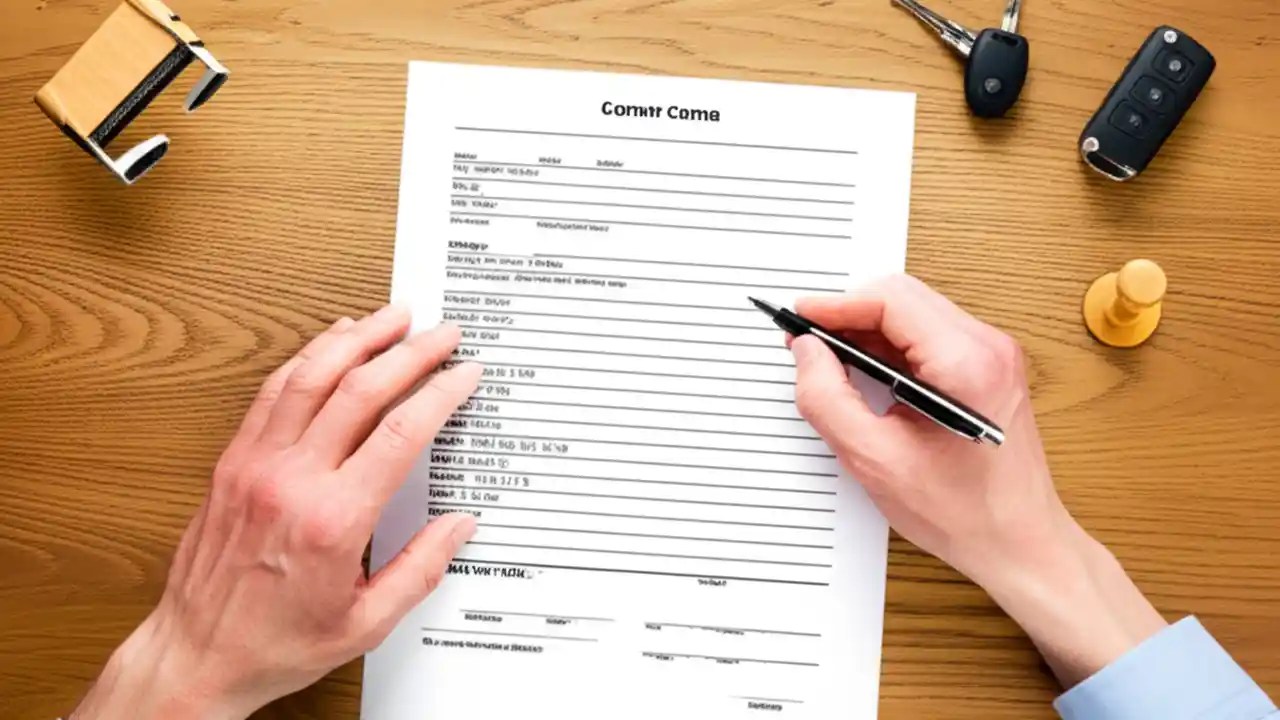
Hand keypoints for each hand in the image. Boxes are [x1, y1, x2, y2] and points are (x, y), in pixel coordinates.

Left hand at [71, 306, 481, 719]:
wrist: (195, 655)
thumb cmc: (274, 644)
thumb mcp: (366, 623)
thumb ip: (421, 570)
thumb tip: (459, 526)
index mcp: (333, 521)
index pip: (400, 433)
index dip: (440, 394)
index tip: (464, 375)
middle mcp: (292, 482)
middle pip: (361, 390)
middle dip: (410, 352)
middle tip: (442, 332)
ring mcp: (256, 465)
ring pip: (312, 375)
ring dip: (358, 337)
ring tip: (392, 316)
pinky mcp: (232, 461)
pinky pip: (273, 392)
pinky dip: (308, 357)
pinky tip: (332, 341)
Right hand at [790, 274, 1166, 685]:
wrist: (1020, 544)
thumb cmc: (966, 513)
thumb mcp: (876, 460)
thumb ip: (828, 399)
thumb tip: (807, 354)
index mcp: (967, 364)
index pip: (890, 300)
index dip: (835, 306)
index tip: (801, 318)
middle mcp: (987, 348)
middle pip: (902, 299)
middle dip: (848, 315)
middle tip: (809, 342)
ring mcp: (992, 356)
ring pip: (913, 315)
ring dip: (868, 331)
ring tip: (831, 362)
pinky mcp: (987, 369)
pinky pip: (928, 338)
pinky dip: (890, 348)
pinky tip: (864, 374)